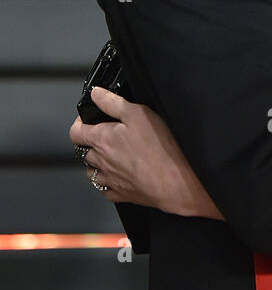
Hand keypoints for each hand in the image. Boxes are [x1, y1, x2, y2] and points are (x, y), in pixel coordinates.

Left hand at [68, 87, 223, 218]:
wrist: (177, 181)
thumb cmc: (161, 148)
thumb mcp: (139, 114)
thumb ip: (113, 102)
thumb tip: (96, 95)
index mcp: (102, 140)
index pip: (75, 132)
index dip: (80, 122)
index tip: (88, 119)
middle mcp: (101, 161)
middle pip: (83, 151)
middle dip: (91, 141)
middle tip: (107, 135)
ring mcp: (110, 179)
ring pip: (92, 171)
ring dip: (97, 162)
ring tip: (113, 155)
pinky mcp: (121, 194)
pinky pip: (105, 188)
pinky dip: (108, 181)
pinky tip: (120, 174)